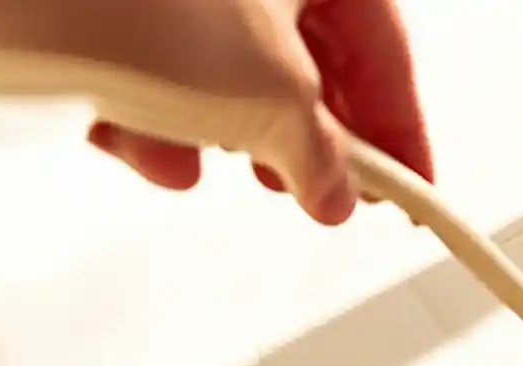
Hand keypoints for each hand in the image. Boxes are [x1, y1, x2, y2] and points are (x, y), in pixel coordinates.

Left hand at [86, 0, 432, 225]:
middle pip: (303, 55)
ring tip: (216, 167)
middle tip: (315, 191)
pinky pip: (156, 60)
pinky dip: (156, 111)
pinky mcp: (113, 6)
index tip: (409, 189)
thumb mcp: (271, 96)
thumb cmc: (141, 6)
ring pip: (223, 63)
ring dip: (225, 130)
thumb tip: (335, 188)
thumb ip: (321, 151)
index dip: (403, 131)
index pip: (385, 49)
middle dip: (304, 134)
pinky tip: (145, 145)